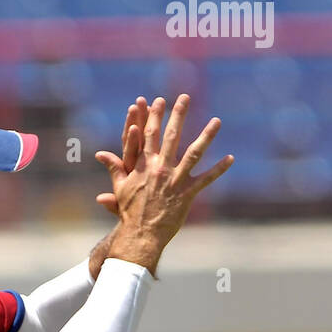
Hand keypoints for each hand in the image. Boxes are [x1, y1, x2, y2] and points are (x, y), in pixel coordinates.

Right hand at [94, 95, 233, 272]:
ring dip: (206, 136)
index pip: (149, 135)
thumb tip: (100, 154)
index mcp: (144, 166)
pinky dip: (218, 169)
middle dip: (178, 115)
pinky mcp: (187, 194)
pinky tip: (230, 158)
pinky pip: (205, 179)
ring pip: (194, 154)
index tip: (159, 101)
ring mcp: (175, 181)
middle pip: (172, 137)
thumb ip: (114, 168)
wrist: (140, 234)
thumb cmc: (129, 212)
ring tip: (217, 120)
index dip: (154, 117)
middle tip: (185, 97)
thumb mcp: (120, 188)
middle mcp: (161, 169)